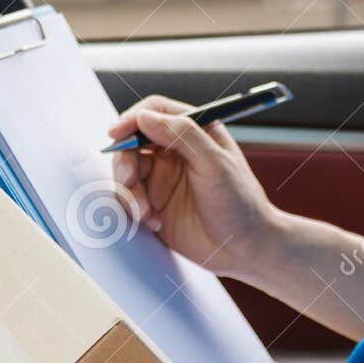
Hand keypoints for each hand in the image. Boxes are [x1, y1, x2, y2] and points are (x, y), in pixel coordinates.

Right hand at [107, 94, 282, 281]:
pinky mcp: (155, 204)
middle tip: (128, 181)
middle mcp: (176, 151)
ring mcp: (163, 178)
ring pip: (127, 172)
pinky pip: (129, 199)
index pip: (155, 112)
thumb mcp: (215, 164)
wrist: (246, 250)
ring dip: (129, 192)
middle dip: (125, 161)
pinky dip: (134, 210)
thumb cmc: (241, 204)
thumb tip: (146, 117)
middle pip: (132, 142)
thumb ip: (183, 136)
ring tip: (146, 213)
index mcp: (195, 132)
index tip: (117, 134)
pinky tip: (155, 223)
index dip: (132, 119)